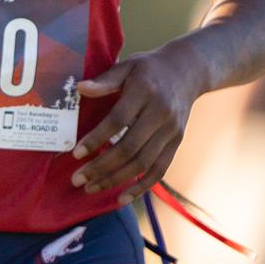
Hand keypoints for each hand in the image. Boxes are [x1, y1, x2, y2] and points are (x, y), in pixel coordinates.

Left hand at [70, 44, 206, 202]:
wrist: (188, 70)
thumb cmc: (149, 69)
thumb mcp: (128, 66)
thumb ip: (105, 80)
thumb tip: (79, 88)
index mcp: (144, 92)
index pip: (118, 120)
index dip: (96, 138)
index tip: (76, 153)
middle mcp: (160, 114)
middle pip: (129, 148)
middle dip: (101, 167)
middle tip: (77, 179)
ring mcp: (171, 131)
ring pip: (143, 163)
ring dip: (116, 180)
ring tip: (91, 188)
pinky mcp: (176, 143)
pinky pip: (159, 170)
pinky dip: (141, 187)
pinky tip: (122, 198)